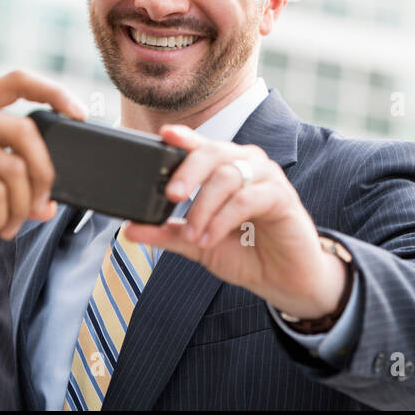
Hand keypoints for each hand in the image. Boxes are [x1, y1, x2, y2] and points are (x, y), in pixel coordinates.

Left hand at [123, 125, 348, 319]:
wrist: (284, 279)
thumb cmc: (245, 252)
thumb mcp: (198, 242)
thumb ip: (167, 233)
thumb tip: (129, 228)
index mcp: (226, 168)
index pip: (202, 147)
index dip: (184, 137)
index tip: (163, 135)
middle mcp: (246, 164)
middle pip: (214, 153)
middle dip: (188, 172)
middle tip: (171, 196)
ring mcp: (267, 177)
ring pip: (228, 176)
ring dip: (204, 207)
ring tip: (193, 234)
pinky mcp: (282, 197)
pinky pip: (247, 198)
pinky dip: (223, 218)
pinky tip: (210, 237)